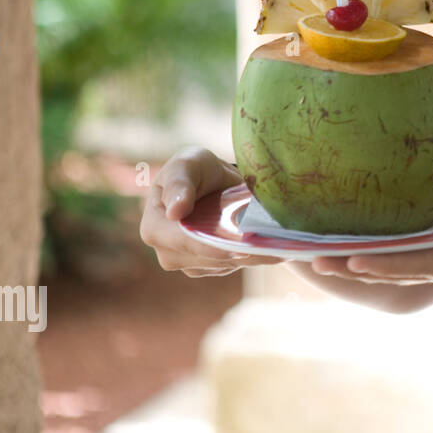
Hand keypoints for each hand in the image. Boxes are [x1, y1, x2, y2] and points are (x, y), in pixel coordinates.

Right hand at [139, 146, 284, 276]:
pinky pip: (232, 265)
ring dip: (250, 257)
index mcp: (154, 227)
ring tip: (278, 248)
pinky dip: (253, 257)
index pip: (181, 242)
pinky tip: (271, 248)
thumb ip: (179, 183)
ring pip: (223, 264)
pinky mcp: (209, 267)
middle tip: (270, 250)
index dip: (209, 246)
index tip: (238, 247)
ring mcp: (188, 263)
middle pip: (205, 258)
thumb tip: (174, 211)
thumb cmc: (196, 169)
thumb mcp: (188, 164)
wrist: (215, 183)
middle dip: (238, 253)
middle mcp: (167, 252)